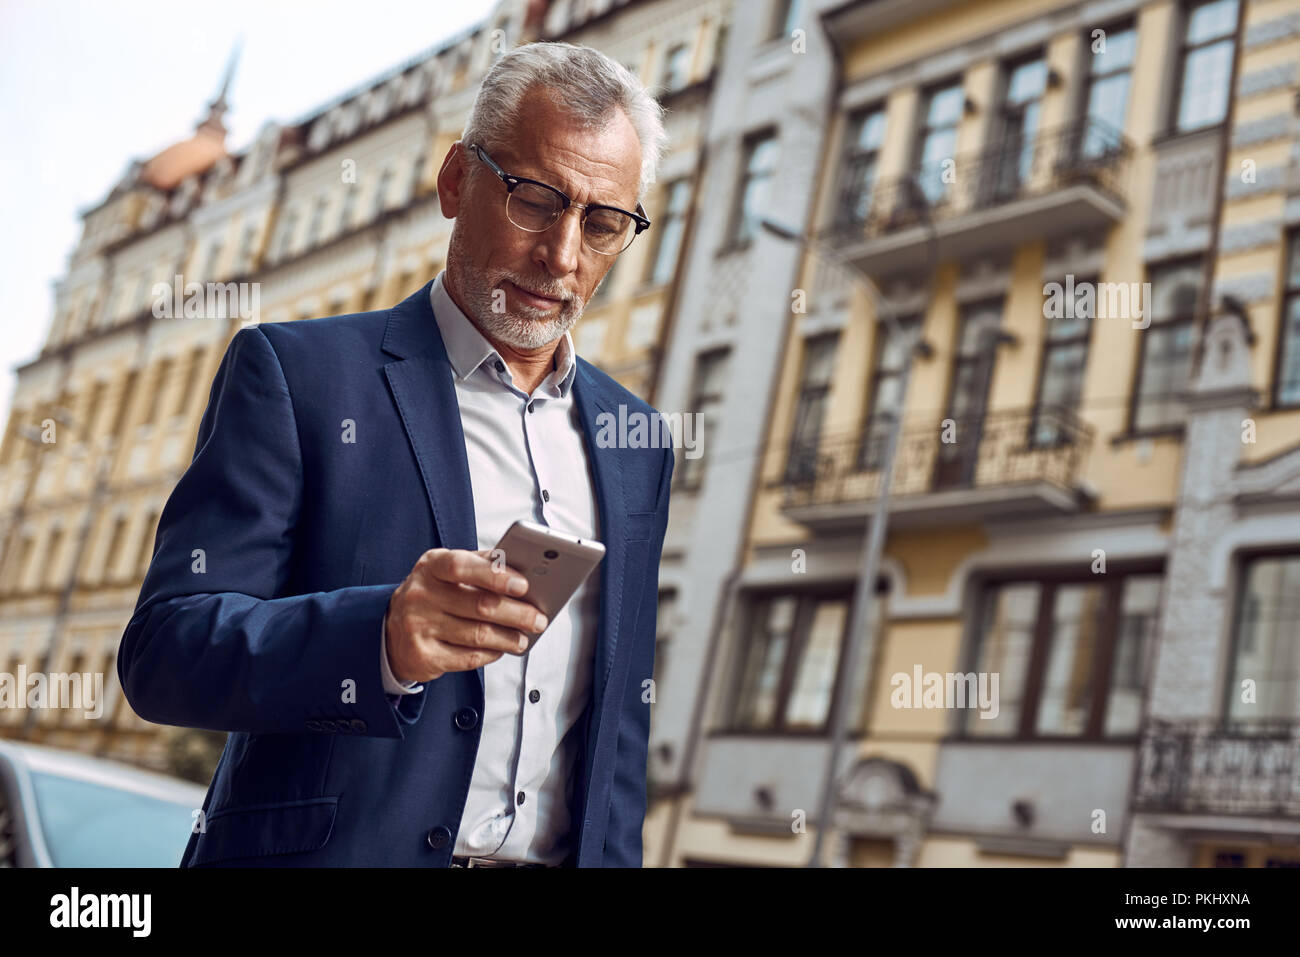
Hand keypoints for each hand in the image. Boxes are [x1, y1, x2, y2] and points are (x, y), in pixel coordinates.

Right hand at [384, 548, 547, 682]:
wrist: (390, 631)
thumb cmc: (432, 594)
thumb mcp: (446, 570)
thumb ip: (481, 564)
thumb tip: (522, 568)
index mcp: (430, 566)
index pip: (462, 566)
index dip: (495, 575)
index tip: (524, 585)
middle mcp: (420, 595)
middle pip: (480, 606)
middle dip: (517, 614)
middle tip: (539, 619)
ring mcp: (419, 628)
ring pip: (478, 635)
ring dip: (509, 638)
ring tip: (524, 638)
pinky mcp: (424, 657)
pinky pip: (469, 658)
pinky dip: (492, 654)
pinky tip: (502, 649)